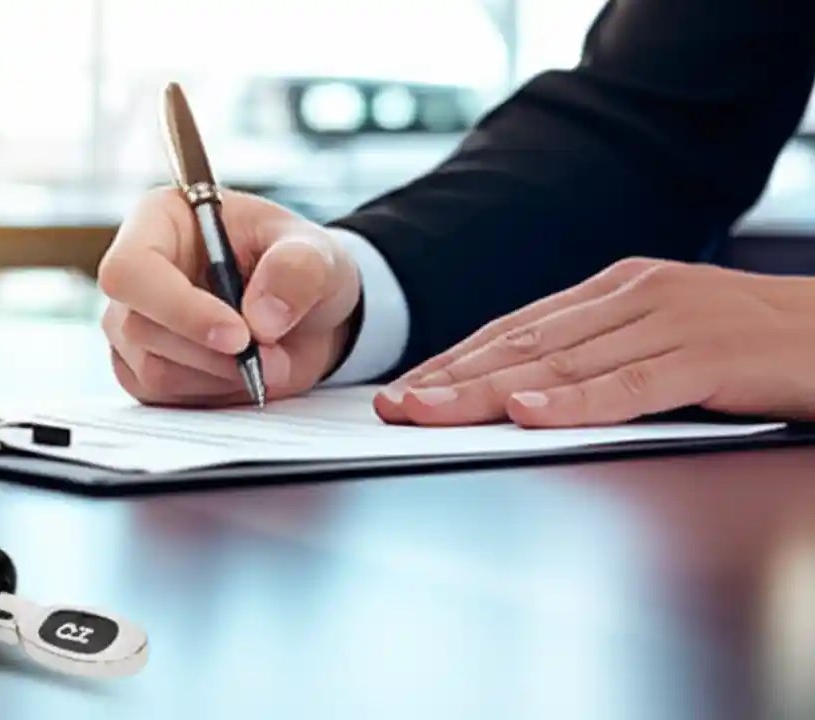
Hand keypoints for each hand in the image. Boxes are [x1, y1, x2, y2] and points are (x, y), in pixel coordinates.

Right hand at [98, 188, 360, 404]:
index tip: (238, 335)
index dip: (178, 307)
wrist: (305, 315)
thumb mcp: (316, 253)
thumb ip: (297, 271)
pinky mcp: (140, 368)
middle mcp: (136, 272)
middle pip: (138, 327)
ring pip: (152, 370)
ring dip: (219, 376)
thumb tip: (262, 318)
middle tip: (272, 354)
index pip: (131, 269)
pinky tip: (241, 372)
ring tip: (266, 359)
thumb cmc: (298, 266)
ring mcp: (131, 323)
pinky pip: (162, 397)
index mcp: (160, 219)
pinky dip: (212, 395)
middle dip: (212, 352)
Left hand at [375, 258, 814, 426]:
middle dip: (450, 377)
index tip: (404, 389)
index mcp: (617, 290)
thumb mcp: (664, 340)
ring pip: (561, 363)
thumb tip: (527, 391)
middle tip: (393, 405)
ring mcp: (671, 320)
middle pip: (523, 344)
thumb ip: (602, 355)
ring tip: (429, 410)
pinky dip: (574, 402)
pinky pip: (631, 385)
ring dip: (486, 392)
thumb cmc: (753, 346)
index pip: (516, 328)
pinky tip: (528, 414)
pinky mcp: (710, 355)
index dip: (454, 360)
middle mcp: (633, 296)